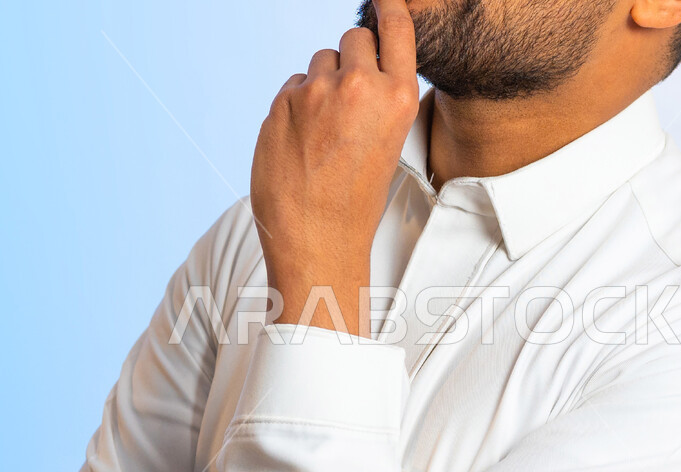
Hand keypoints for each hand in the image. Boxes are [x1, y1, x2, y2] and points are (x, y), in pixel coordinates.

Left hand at [250, 0, 418, 334]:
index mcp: (398, 98)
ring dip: (320, 83)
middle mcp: (360, 86)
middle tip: (346, 99)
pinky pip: (292, 85)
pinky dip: (295, 105)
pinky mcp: (282, 101)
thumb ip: (377, 99)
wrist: (317, 240)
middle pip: (353, 38)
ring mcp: (317, 92)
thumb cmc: (355, 202)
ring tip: (323, 131)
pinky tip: (301, 141)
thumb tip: (355, 66)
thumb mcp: (388, 143)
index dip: (387, 7)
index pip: (396, 27)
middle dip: (349, 60)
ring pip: (320, 61)